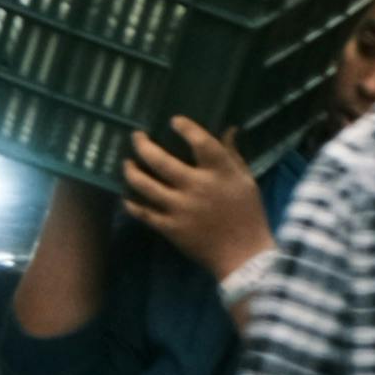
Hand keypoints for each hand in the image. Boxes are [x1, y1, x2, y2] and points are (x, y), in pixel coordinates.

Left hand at [126, 110, 274, 279]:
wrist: (243, 254)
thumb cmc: (248, 214)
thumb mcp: (246, 180)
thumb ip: (233, 155)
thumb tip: (228, 129)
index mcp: (221, 172)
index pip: (201, 142)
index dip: (186, 128)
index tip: (174, 121)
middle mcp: (198, 186)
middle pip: (162, 161)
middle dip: (144, 146)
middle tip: (136, 136)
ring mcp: (181, 208)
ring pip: (146, 186)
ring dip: (132, 172)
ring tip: (126, 163)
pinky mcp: (171, 228)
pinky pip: (144, 212)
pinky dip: (132, 204)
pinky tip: (126, 196)